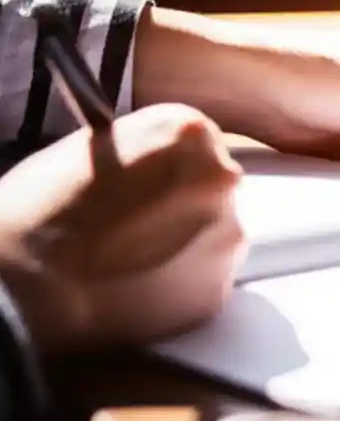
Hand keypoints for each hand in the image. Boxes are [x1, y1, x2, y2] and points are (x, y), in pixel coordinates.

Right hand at [0, 104, 244, 353]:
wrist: (30, 279)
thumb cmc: (43, 205)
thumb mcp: (95, 148)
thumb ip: (145, 153)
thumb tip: (158, 169)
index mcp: (190, 131)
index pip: (198, 146)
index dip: (170, 171)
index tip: (148, 187)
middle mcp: (222, 178)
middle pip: (212, 192)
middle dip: (182, 209)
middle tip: (137, 228)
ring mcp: (227, 235)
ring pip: (214, 239)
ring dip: (186, 248)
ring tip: (132, 263)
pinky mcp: (219, 288)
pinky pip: (205, 283)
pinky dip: (181, 287)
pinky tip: (139, 290)